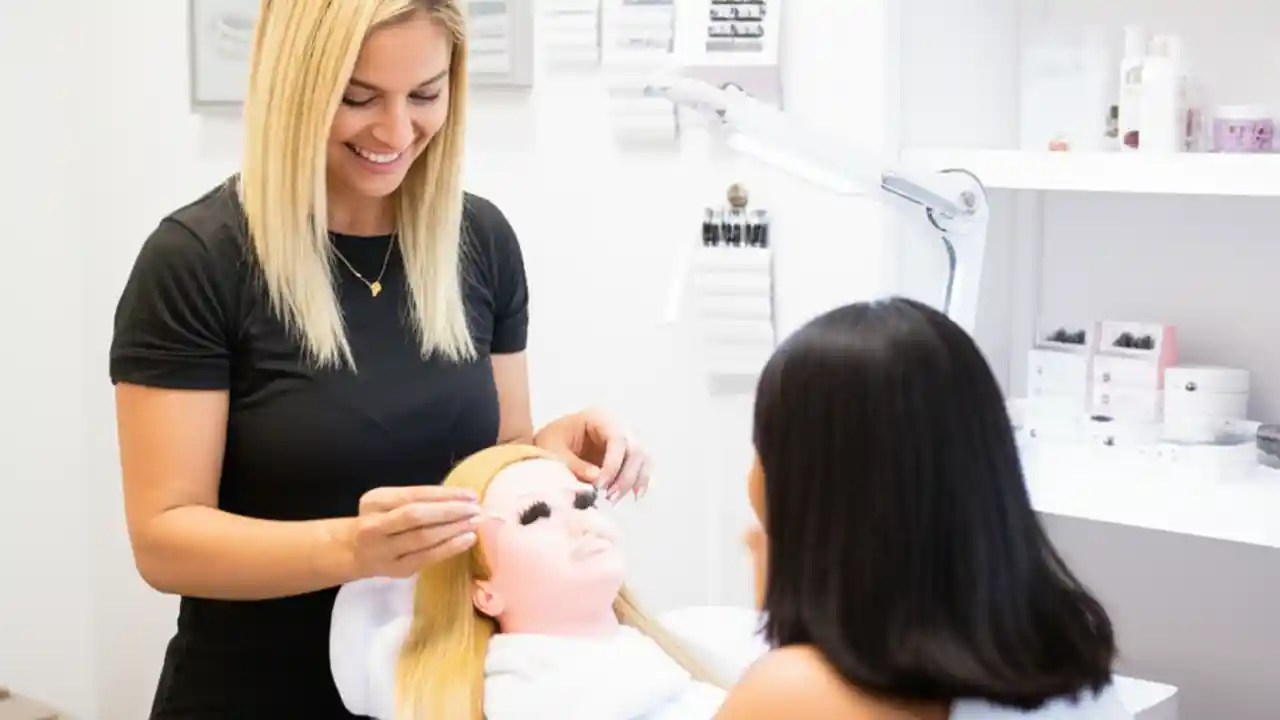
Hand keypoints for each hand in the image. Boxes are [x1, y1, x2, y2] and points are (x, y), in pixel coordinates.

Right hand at [348, 485, 482, 578]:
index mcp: (375, 501)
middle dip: (450, 511)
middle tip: (477, 509)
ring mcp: (384, 550)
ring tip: (475, 523)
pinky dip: (449, 548)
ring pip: (422, 538)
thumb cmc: (382, 520)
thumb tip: (462, 498)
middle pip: (416, 516)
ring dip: (453, 530)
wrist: (354, 551)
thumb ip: (417, 499)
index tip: (470, 494)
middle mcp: (374, 525)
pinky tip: (467, 540)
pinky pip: (426, 558)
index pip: (413, 494)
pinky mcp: (395, 570)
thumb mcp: (390, 502)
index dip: (444, 494)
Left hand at [533, 408, 651, 502]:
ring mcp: (624, 440)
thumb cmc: (549, 443)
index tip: (600, 486)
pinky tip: (634, 496)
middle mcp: (616, 426)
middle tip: (609, 497)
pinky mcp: (626, 457)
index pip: (617, 438)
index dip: (613, 464)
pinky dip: (640, 482)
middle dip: (625, 476)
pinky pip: (641, 467)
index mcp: (598, 417)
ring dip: (634, 481)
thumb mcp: (553, 451)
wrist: (547, 445)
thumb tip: (598, 477)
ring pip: (642, 459)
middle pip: (635, 449)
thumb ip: (574, 464)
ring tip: (615, 500)